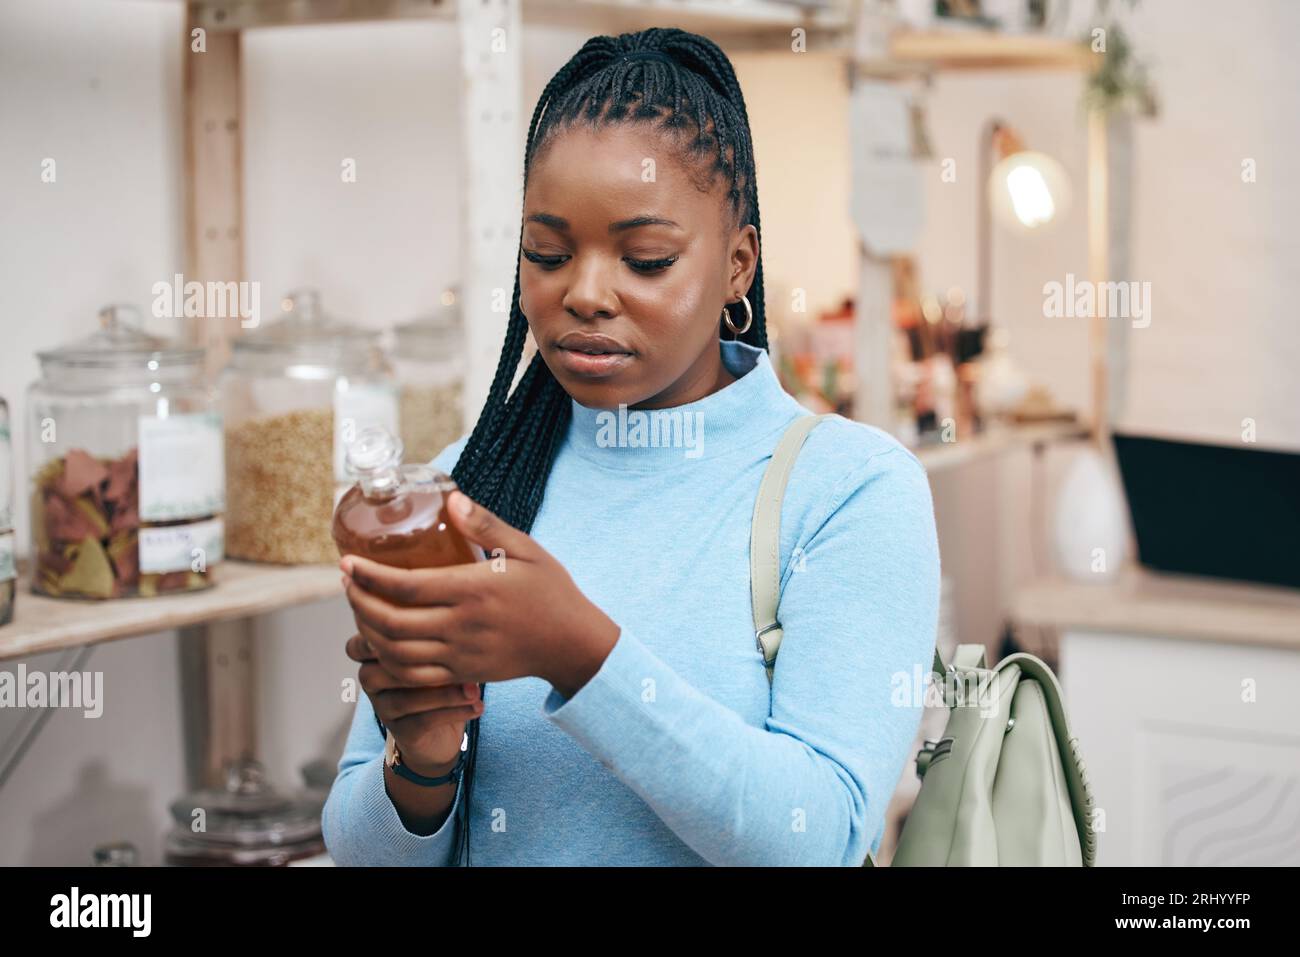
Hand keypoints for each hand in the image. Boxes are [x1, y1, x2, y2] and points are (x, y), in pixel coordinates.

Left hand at [339, 489, 620, 695]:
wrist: (572, 644)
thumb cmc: (551, 590)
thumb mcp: (526, 548)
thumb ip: (486, 524)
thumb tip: (451, 499)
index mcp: (474, 590)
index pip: (405, 586)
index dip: (368, 576)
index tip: (346, 562)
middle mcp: (462, 625)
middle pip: (390, 622)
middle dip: (358, 601)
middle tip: (347, 581)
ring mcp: (460, 654)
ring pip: (395, 652)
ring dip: (367, 632)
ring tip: (359, 608)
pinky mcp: (462, 673)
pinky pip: (412, 676)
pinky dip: (387, 661)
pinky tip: (379, 643)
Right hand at [346, 632, 482, 770]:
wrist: (441, 732)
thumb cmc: (441, 678)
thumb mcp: (440, 653)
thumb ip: (439, 640)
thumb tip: (464, 629)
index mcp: (375, 655)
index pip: (359, 644)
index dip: (380, 637)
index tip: (420, 633)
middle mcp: (372, 680)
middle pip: (384, 670)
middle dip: (425, 665)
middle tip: (464, 662)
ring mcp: (383, 707)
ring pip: (405, 699)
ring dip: (445, 694)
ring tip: (474, 691)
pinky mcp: (400, 731)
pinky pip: (422, 721)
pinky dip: (453, 712)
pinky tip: (477, 706)